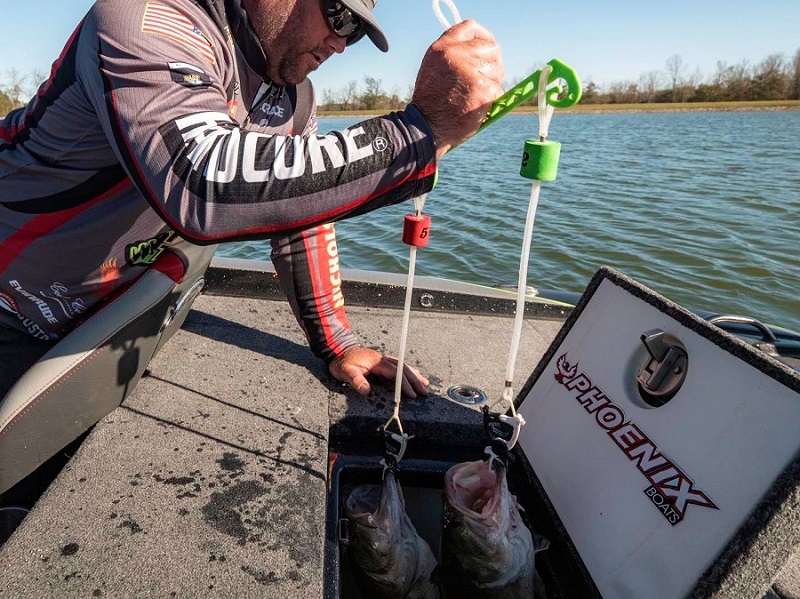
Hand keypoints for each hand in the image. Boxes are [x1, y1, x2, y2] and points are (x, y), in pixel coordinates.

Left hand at [328, 346, 429, 398]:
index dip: (405, 384)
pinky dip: (408, 371)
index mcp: (378, 361)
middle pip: (404, 369)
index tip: (412, 394)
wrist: (338, 350)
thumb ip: (356, 380)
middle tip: (424, 391)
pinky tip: (413, 374)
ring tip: (425, 383)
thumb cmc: (342, 361)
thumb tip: (366, 390)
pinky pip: (399, 365)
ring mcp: (383, 359)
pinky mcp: (382, 361)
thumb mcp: (346, 372)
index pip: (396, 374)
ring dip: (414, 375)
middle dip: (415, 381)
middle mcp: (383, 359)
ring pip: (403, 366)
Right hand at [410, 19, 503, 159]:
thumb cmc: (431, 100)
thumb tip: (482, 46)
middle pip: (492, 49)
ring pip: (497, 72)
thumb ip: (453, 52)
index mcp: (442, 48)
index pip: (471, 28)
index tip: (487, 49)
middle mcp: (455, 56)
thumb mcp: (434, 66)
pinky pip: (498, 91)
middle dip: (491, 65)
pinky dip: (490, 102)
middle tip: (481, 81)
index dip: (483, 37)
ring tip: (472, 96)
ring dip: (491, 85)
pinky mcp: (481, 92)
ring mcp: (470, 73)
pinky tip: (474, 107)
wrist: (425, 128)